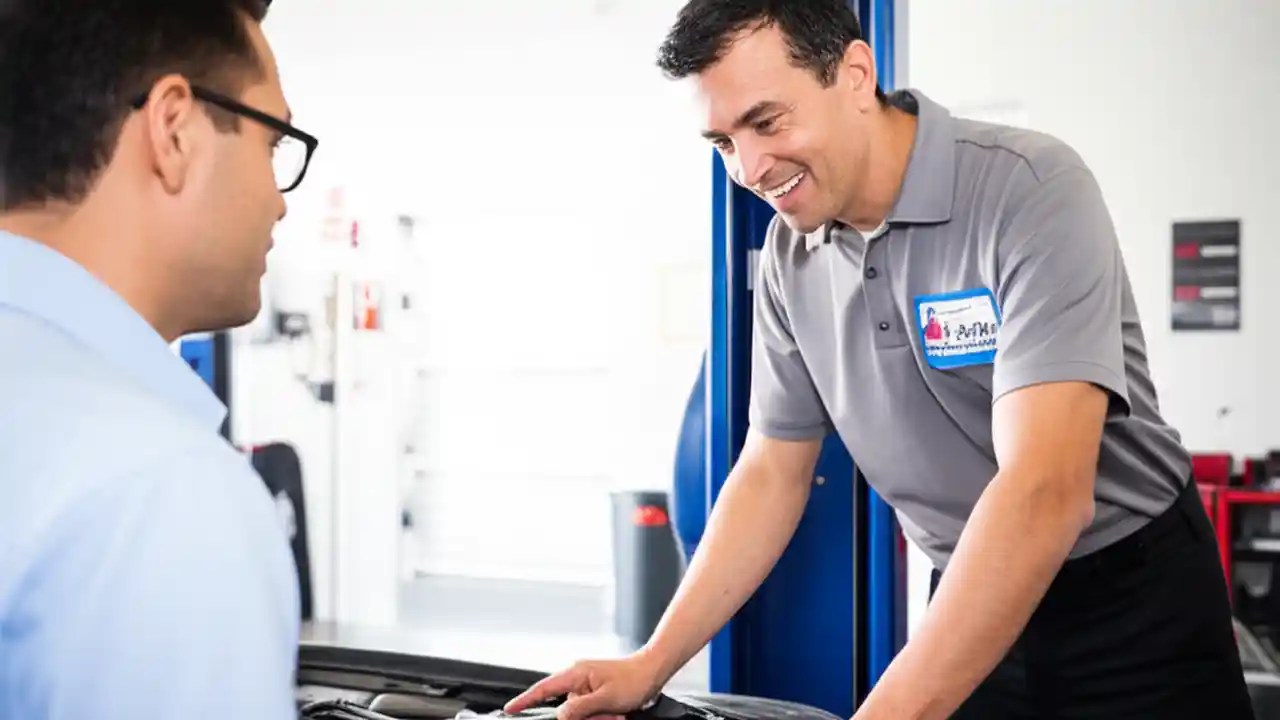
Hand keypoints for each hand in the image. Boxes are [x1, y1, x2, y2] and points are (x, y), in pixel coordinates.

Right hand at [503, 651, 665, 719]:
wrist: (652, 671)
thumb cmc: (633, 679)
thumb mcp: (606, 698)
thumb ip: (580, 708)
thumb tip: (561, 715)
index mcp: (576, 673)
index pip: (544, 689)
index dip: (525, 700)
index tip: (510, 709)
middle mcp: (578, 677)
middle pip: (567, 709)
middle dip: (586, 718)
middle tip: (607, 716)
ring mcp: (586, 684)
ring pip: (581, 713)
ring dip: (597, 718)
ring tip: (616, 713)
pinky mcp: (595, 690)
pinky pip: (590, 709)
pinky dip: (601, 714)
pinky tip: (615, 712)